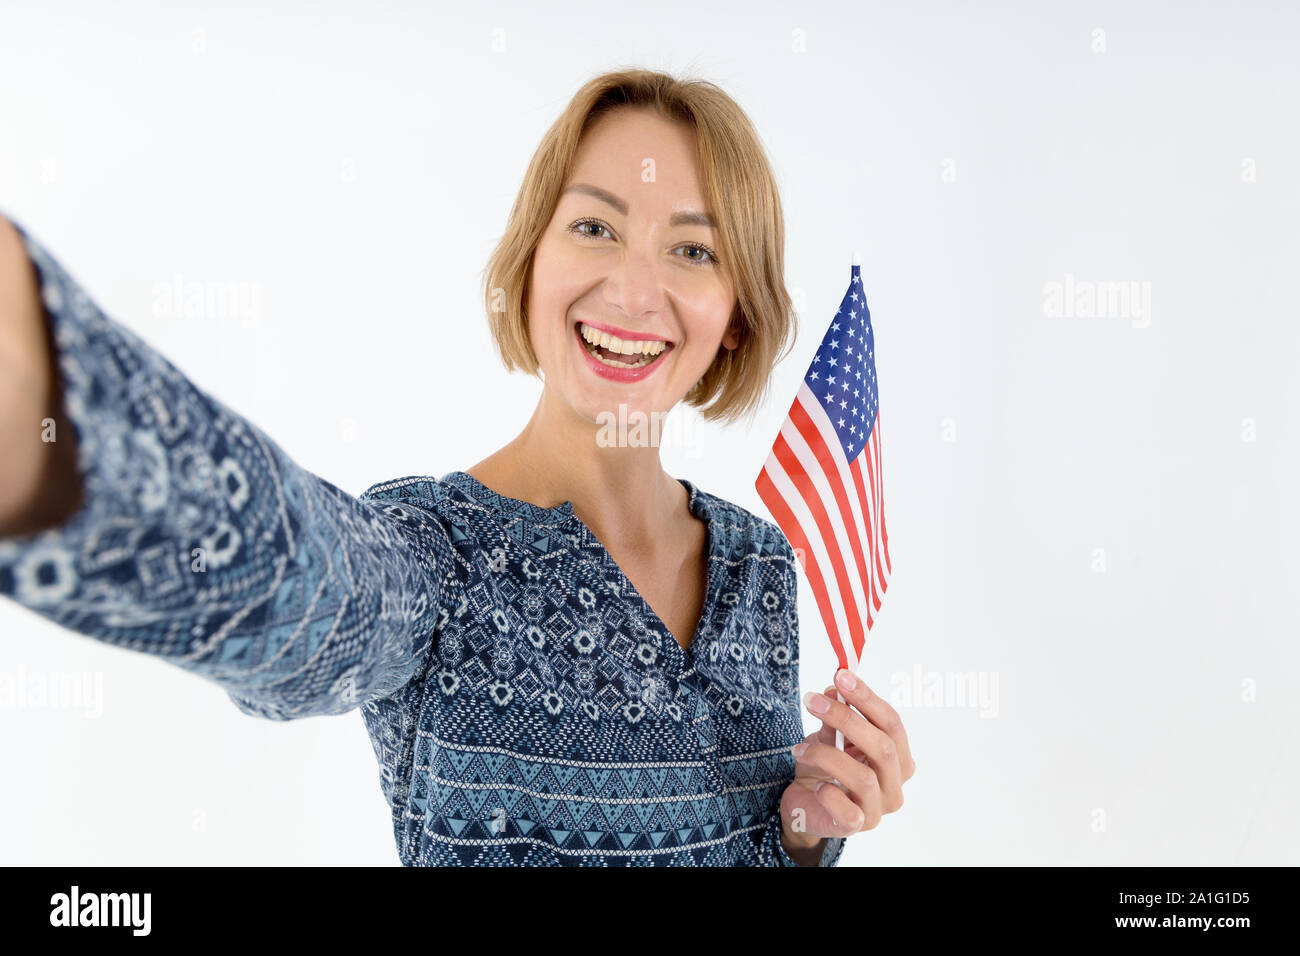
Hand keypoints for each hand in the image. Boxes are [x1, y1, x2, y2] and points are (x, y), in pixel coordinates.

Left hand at [779, 668, 915, 853]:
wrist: (804, 805)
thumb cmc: (824, 769)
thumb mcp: (828, 738)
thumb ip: (836, 719)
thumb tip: (834, 689)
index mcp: (898, 759)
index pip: (892, 724)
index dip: (867, 698)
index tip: (841, 675)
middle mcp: (894, 784)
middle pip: (883, 747)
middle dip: (847, 718)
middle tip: (813, 700)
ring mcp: (878, 809)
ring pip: (863, 776)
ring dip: (826, 755)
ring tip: (799, 749)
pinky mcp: (856, 826)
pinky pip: (848, 809)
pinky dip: (829, 792)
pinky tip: (815, 785)